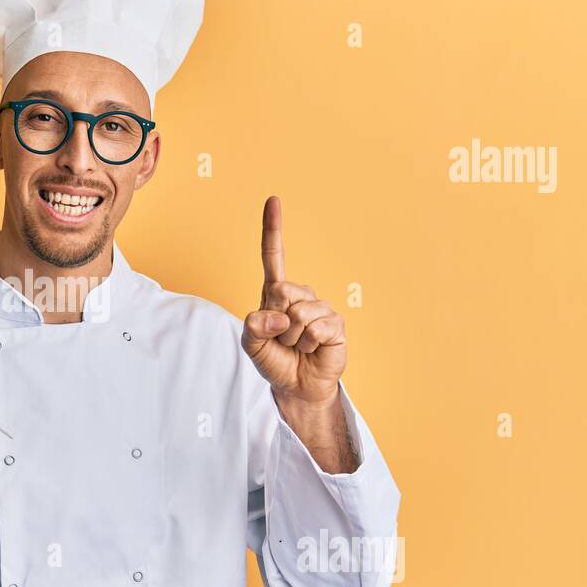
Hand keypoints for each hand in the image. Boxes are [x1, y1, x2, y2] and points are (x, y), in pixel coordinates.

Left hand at [241, 196, 346, 407]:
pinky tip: (312, 349)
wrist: (296, 386)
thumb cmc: (274, 361)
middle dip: (276, 321)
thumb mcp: (251, 344)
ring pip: (298, 314)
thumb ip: (254, 326)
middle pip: (281, 291)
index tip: (273, 199)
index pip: (273, 257)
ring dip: (291, 338)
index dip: (273, 229)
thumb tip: (279, 315)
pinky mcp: (335, 323)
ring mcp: (319, 307)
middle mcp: (298, 295)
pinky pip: (316, 328)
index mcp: (275, 294)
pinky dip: (308, 344)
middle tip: (281, 339)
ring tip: (296, 346)